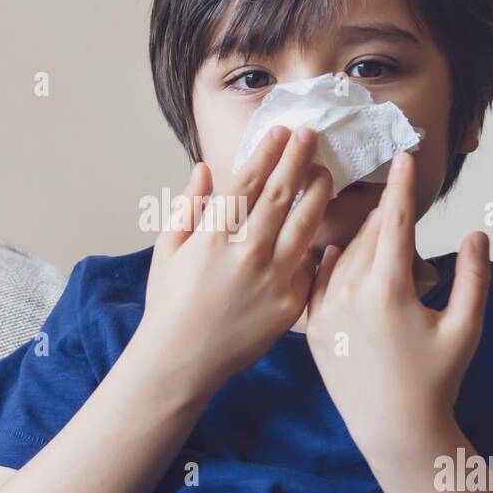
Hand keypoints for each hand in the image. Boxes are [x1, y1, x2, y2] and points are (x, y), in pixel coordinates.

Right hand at [136, 125, 332, 399]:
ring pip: (306, 223)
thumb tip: (205, 169)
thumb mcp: (166, 250)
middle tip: (312, 135)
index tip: (281, 130)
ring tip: (325, 172)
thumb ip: (188, 207)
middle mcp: (246, 251)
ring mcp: (272, 278)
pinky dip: (316, 242)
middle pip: (282, 193)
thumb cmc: (169, 305)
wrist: (181, 362)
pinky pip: (308, 265)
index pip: (248, 180)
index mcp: (213, 234)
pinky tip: (322, 225)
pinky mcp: (290, 304)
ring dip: (318, 192)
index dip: (268, 151)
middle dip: (299, 158)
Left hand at [305, 149, 490, 458]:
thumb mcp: (466, 328)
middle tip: (392, 183)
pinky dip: (330, 262)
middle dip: (383, 209)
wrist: (395, 431)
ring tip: (375, 218)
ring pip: (341, 254)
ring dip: (359, 234)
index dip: (401, 187)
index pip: (395, 222)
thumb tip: (478, 234)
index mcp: (388, 289)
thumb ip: (474, 277)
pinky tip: (338, 250)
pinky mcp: (312, 327)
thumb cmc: (438, 381)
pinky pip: (318, 280)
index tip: (402, 156)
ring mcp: (325, 310)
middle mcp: (349, 293)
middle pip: (368, 235)